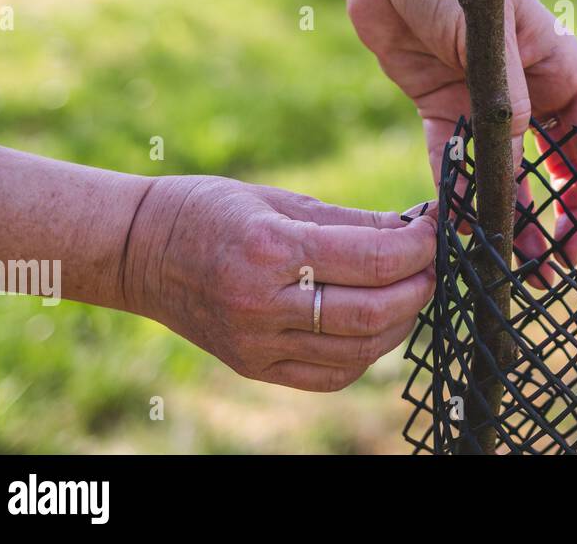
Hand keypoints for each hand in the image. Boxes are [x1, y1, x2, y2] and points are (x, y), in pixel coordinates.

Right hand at [121, 175, 435, 391]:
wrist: (136, 250)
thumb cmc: (210, 209)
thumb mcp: (281, 200)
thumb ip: (352, 221)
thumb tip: (418, 226)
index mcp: (271, 249)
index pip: (374, 257)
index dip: (421, 244)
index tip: (439, 226)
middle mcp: (263, 304)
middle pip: (374, 310)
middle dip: (420, 283)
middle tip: (435, 260)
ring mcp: (257, 343)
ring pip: (360, 350)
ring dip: (402, 320)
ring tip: (412, 288)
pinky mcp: (253, 367)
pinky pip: (332, 375)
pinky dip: (367, 353)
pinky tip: (377, 322)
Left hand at [209, 0, 576, 281]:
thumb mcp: (478, 15)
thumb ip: (500, 79)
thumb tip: (523, 143)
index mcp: (552, 60)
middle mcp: (526, 88)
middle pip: (557, 161)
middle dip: (564, 214)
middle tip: (560, 264)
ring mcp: (484, 102)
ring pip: (508, 172)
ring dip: (515, 216)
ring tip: (516, 265)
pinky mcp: (442, 109)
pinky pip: (457, 162)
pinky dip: (461, 197)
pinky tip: (463, 233)